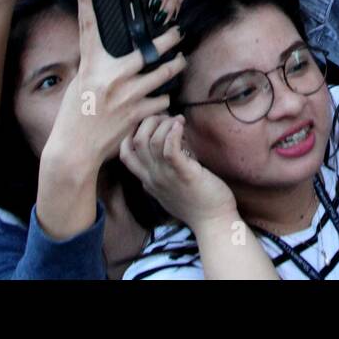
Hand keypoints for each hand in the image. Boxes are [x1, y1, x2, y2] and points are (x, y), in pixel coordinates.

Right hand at [43, 0, 184, 169]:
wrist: (75, 151)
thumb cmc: (74, 116)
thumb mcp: (79, 83)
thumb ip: (95, 65)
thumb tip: (104, 49)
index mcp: (92, 66)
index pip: (89, 28)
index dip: (87, 1)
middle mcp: (111, 78)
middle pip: (149, 49)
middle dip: (170, 38)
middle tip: (179, 30)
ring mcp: (128, 97)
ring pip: (164, 73)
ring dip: (175, 66)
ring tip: (181, 60)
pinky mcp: (138, 114)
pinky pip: (162, 100)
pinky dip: (164, 98)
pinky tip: (165, 97)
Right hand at [120, 113, 238, 230]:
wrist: (212, 221)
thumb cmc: (196, 200)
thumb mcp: (170, 185)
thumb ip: (163, 168)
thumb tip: (168, 141)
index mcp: (147, 179)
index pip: (125, 153)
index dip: (133, 132)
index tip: (151, 123)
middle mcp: (152, 177)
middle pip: (136, 141)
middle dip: (148, 122)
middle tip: (166, 117)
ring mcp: (166, 176)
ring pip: (151, 141)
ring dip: (163, 124)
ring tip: (178, 120)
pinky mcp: (184, 173)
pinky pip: (170, 149)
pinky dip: (173, 132)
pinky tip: (180, 124)